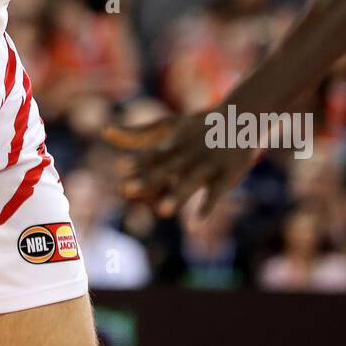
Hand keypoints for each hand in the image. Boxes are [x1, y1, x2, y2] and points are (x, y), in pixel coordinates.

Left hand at [103, 111, 258, 217]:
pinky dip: (205, 210)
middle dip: (148, 179)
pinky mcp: (226, 177)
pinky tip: (194, 226)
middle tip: (126, 189)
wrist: (242, 119)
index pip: (154, 155)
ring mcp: (208, 166)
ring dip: (176, 196)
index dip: (138, 162)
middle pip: (167, 168)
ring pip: (190, 182)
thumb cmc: (197, 126)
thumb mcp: (168, 125)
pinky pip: (214, 196)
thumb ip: (136, 134)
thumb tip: (103, 131)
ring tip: (161, 212)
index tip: (120, 168)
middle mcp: (189, 155)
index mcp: (174, 144)